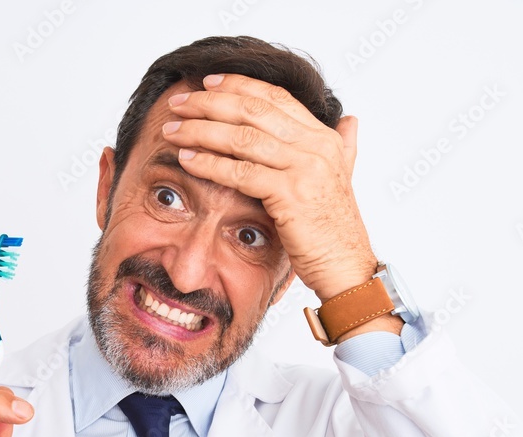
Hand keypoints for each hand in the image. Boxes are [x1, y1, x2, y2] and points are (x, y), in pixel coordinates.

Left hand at [163, 73, 374, 300]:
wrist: (346, 266)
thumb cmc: (334, 229)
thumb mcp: (343, 178)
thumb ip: (343, 147)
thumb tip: (350, 121)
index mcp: (324, 138)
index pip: (275, 98)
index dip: (238, 85)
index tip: (207, 83)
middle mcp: (316, 146)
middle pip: (253, 111)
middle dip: (210, 103)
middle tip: (179, 102)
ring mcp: (304, 168)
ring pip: (242, 137)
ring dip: (201, 130)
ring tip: (173, 130)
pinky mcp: (290, 194)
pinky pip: (240, 172)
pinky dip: (209, 163)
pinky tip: (187, 159)